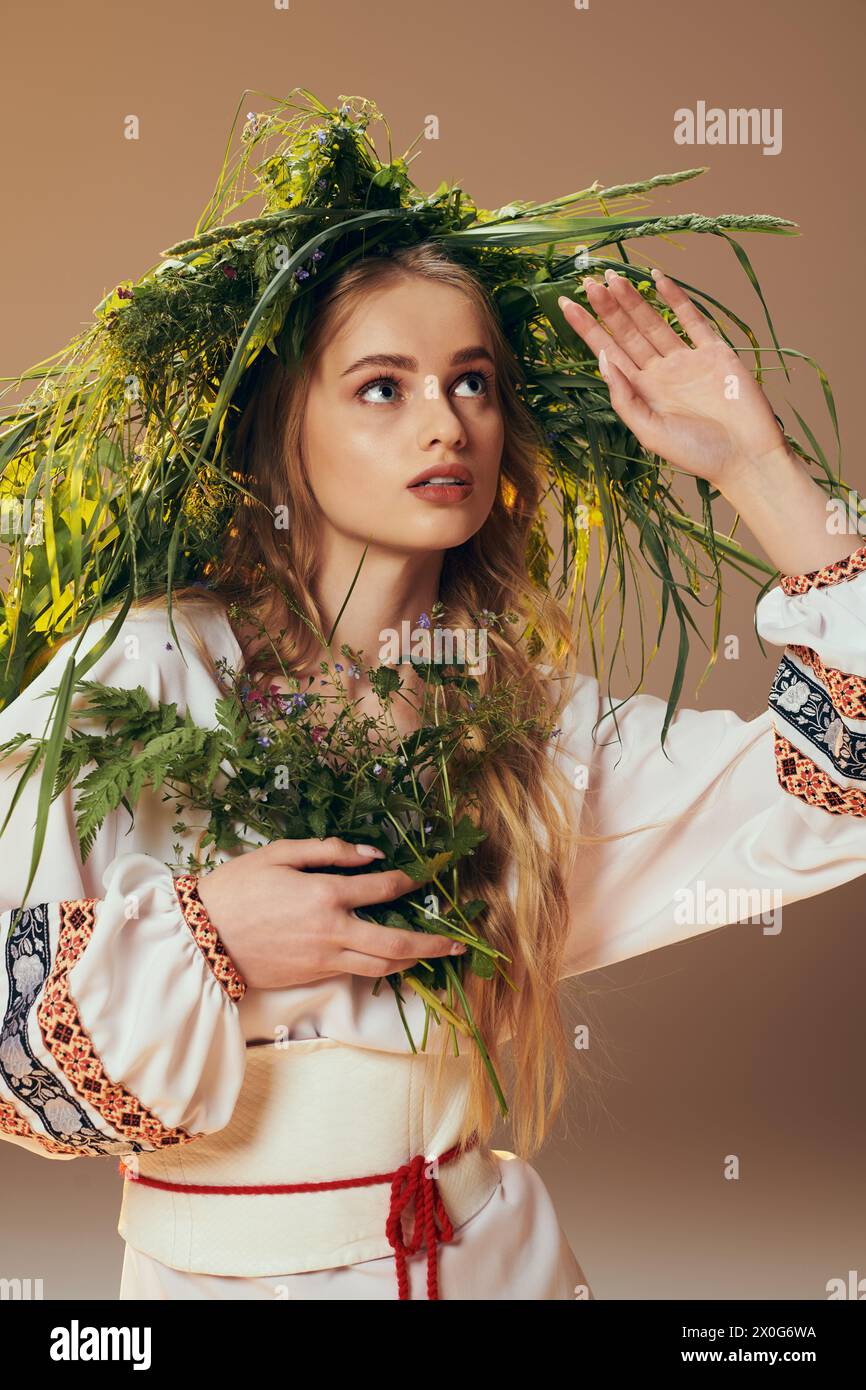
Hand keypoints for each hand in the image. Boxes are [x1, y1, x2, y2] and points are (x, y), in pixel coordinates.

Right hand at [195, 837, 465, 990]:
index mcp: (325, 896)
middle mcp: (332, 931)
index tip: (429, 875)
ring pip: (381, 966)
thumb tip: (372, 853)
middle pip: (396, 943)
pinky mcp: (314, 976)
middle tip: (458, 941)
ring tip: (434, 953)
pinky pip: (357, 972)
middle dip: (432, 942)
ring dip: (412, 960)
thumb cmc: (237, 887)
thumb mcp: (279, 855)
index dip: (411, 880)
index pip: (383, 889)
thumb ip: (328, 851)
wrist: (202, 937)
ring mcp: (324, 959)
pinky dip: (380, 966)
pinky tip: (392, 959)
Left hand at [559, 269, 785, 487]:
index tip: (565, 304)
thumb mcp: (649, 431)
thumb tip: (602, 359)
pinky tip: (658, 280)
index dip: (588, 329)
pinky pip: (692, 320)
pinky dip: (676, 299)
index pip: (608, 353)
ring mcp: (687, 360)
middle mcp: (661, 373)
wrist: (746, 457)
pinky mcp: (715, 352)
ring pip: (654, 322)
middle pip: (628, 333)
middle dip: (608, 308)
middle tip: (588, 281)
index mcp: (642, 392)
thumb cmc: (697, 453)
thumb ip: (624, 397)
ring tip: (613, 277)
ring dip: (634, 300)